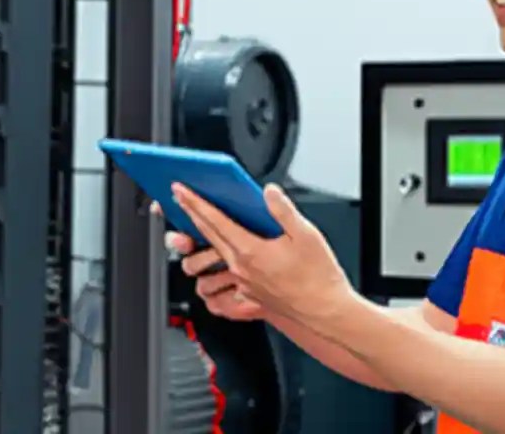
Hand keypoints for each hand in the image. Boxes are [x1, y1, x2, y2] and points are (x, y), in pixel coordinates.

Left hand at [171, 182, 355, 325]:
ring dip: (198, 243)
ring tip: (196, 228)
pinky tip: (217, 263)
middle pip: (206, 236)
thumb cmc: (318, 277)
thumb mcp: (306, 235)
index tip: (181, 191)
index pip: (214, 220)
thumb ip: (283, 210)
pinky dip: (213, 270)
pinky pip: (222, 281)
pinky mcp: (248, 295)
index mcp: (250, 250)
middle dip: (190, 214)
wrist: (324, 312)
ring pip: (211, 259)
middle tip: (179, 199)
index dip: (195, 202)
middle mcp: (241, 268)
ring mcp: (242, 283)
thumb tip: (268, 192)